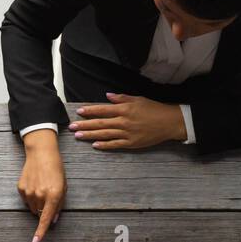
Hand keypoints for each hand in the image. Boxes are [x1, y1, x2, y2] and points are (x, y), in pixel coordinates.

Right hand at [17, 129, 66, 241]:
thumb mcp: (63, 187)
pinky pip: (26, 200)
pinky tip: (34, 184)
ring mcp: (29, 192)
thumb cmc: (56, 169)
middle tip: (48, 195)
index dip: (41, 231)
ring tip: (41, 187)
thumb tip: (52, 220)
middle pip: (39, 214)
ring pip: (32, 208)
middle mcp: (40, 195)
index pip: (46, 218)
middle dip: (44, 210)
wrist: (41, 153)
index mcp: (53, 195)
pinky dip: (30, 196)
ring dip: (37, 203)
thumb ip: (59, 205)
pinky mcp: (21, 188)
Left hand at [69, 93, 185, 149]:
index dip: (90, 111)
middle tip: (72, 127)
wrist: (169, 122)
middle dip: (84, 125)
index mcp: (124, 109)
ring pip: (105, 135)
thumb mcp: (138, 99)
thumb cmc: (154, 109)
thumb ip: (122, 98)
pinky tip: (95, 145)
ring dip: (90, 135)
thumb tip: (108, 96)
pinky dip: (105, 145)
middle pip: (100, 123)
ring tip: (78, 136)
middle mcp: (123, 121)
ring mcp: (127, 133)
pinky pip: (115, 144)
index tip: (79, 112)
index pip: (103, 110)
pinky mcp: (131, 143)